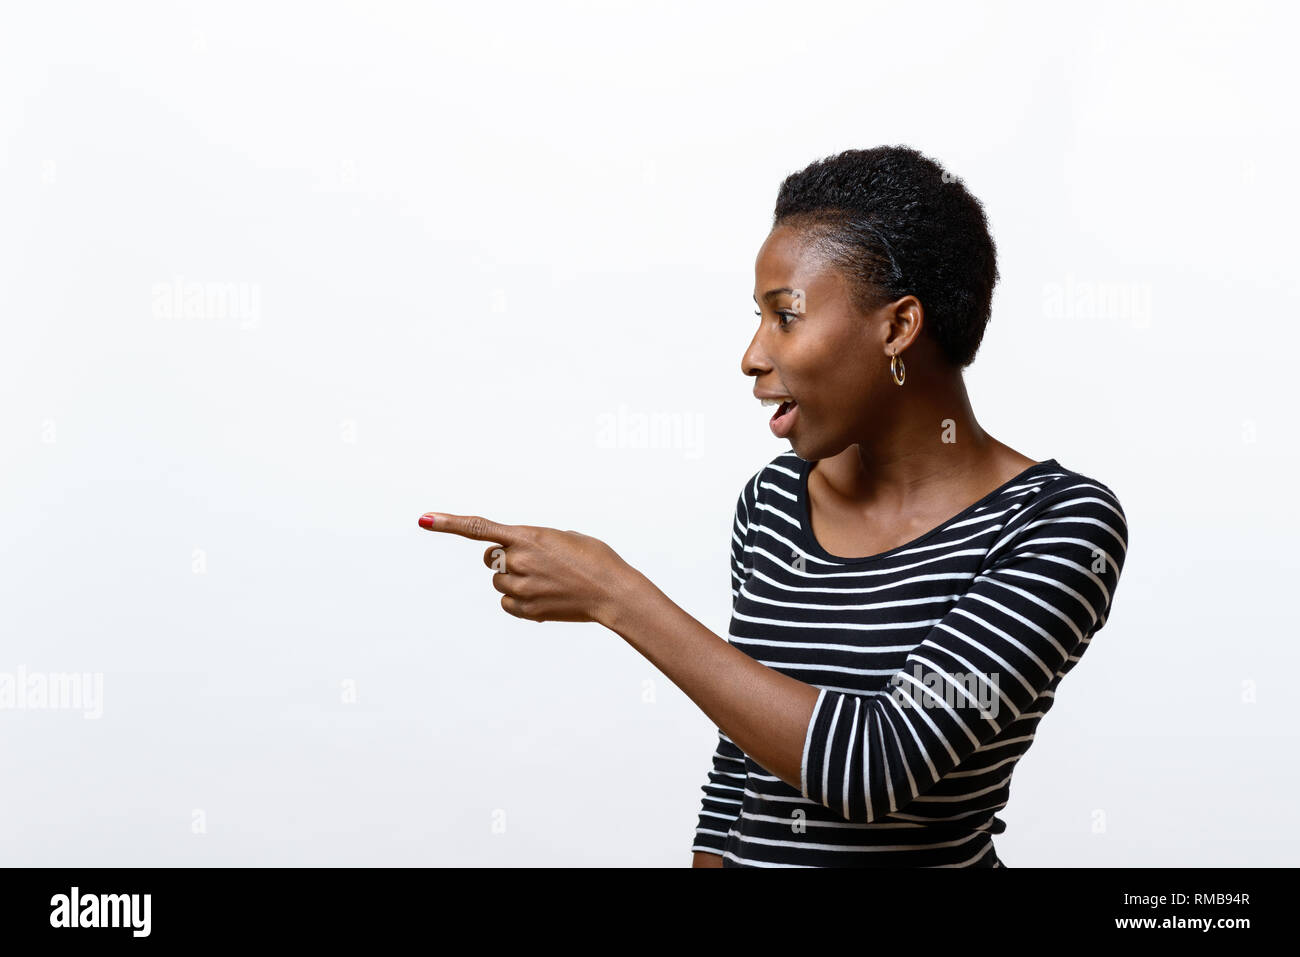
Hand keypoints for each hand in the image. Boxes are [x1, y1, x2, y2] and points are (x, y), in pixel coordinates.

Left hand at [417, 512, 634, 625]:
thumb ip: (536, 542)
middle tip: (532, 562)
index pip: (478, 528)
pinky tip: (546, 598)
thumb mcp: (564, 538)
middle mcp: (518, 560)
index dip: (448, 523)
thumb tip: (521, 555)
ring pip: (499, 583)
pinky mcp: (527, 610)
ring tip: (548, 582)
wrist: (614, 592)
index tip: (424, 519)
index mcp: (527, 536)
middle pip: (489, 560)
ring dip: (516, 581)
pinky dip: (521, 601)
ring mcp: (521, 587)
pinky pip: (507, 604)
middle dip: (502, 560)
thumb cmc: (596, 559)